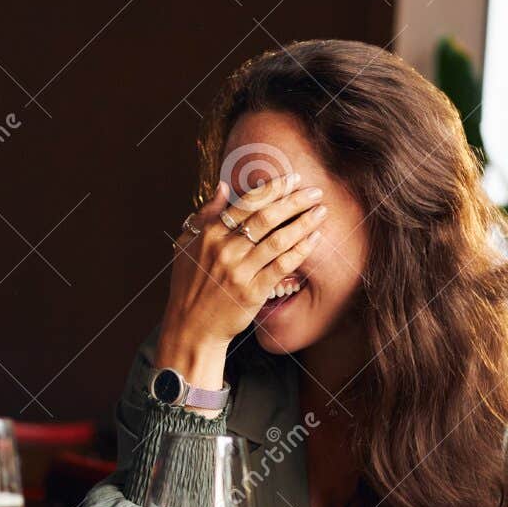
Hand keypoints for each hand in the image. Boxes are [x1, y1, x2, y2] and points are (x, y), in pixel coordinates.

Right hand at [157, 174, 325, 363]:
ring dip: (303, 223)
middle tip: (315, 191)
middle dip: (294, 201)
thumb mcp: (186, 244)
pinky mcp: (253, 292)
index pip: (246, 202)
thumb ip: (205, 214)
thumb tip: (222, 186)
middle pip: (266, 217)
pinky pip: (282, 266)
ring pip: (278, 240)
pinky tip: (315, 238)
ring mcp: (239, 271)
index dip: (273, 188)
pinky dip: (301, 249)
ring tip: (321, 212)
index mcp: (209, 234)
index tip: (292, 179)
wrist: (192, 327)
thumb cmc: (189, 285)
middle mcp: (224, 249)